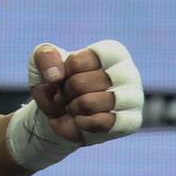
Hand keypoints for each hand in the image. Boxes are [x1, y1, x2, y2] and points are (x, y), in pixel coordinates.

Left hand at [28, 40, 142, 144]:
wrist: (62, 114)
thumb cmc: (57, 82)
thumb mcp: (42, 61)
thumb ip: (45, 56)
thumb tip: (56, 76)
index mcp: (112, 52)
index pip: (77, 62)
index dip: (63, 73)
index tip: (66, 75)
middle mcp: (128, 72)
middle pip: (80, 83)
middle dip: (65, 92)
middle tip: (68, 95)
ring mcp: (133, 97)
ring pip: (89, 104)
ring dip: (72, 108)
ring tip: (75, 106)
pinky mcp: (132, 121)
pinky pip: (100, 124)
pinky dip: (82, 123)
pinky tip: (84, 120)